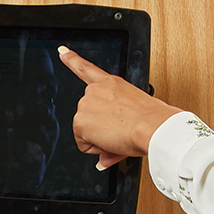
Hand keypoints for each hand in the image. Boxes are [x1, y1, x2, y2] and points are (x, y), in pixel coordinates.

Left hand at [58, 47, 178, 165]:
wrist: (152, 126)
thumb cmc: (152, 121)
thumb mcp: (134, 119)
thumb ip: (114, 135)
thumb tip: (101, 161)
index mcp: (110, 83)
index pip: (86, 69)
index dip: (71, 59)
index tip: (61, 52)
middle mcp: (94, 90)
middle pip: (88, 118)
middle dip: (101, 130)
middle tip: (122, 131)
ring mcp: (85, 104)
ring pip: (86, 133)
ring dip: (100, 139)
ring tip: (120, 133)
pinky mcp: (80, 121)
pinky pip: (84, 144)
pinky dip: (96, 148)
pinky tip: (110, 139)